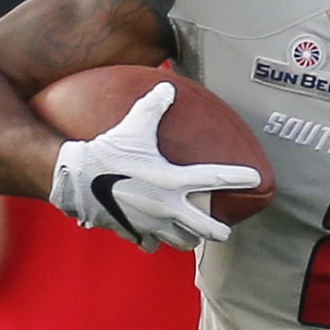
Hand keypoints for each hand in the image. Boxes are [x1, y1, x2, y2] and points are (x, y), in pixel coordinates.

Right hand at [47, 82, 259, 251]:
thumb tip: (169, 86)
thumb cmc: (106, 150)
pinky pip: (149, 243)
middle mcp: (167, 207)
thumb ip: (155, 106)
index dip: (240, 178)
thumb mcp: (133, 125)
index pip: (216, 178)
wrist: (72, 177)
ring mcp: (150, 223)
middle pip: (206, 229)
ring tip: (192, 235)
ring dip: (189, 239)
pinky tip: (154, 236)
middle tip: (224, 229)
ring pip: (181, 242)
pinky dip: (154, 241)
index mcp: (173, 180)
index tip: (257, 179)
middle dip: (219, 231)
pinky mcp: (131, 232)